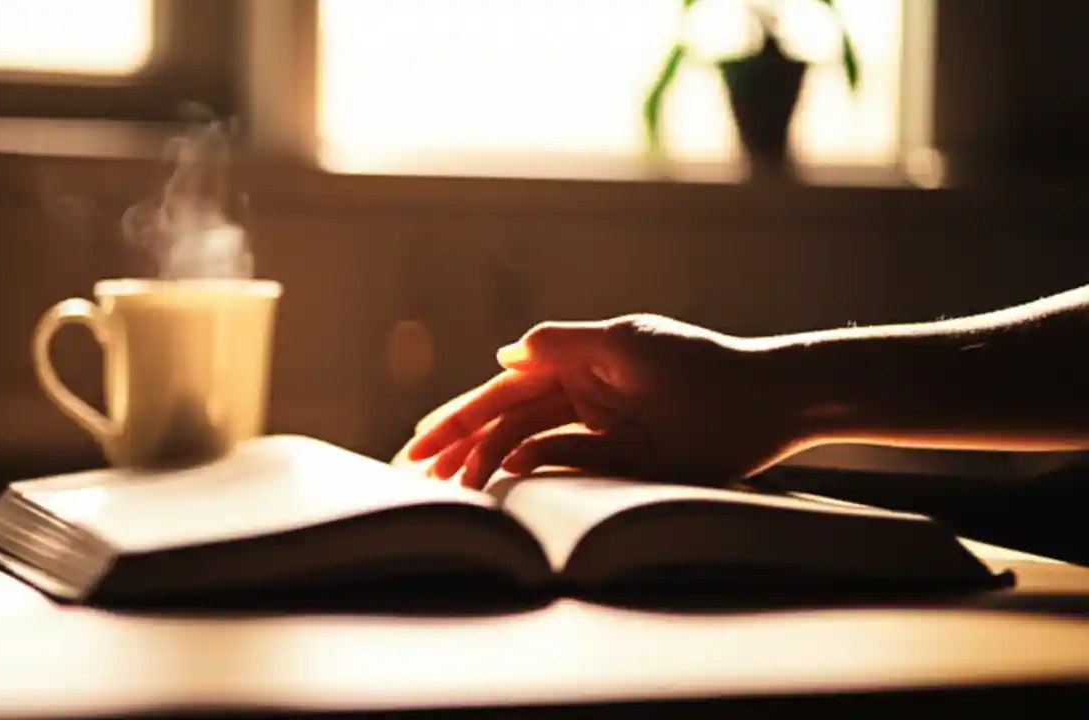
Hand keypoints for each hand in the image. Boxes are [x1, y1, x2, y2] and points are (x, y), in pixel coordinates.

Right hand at [400, 315, 813, 488]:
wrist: (767, 399)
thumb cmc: (698, 363)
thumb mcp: (626, 341)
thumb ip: (562, 343)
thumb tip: (503, 356)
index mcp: (576, 364)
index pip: (502, 392)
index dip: (458, 416)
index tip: (418, 443)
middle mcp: (580, 395)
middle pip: (505, 421)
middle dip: (459, 444)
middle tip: (416, 474)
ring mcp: (599, 428)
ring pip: (527, 446)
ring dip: (488, 464)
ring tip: (454, 491)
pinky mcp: (622, 459)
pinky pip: (566, 465)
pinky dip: (533, 473)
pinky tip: (503, 483)